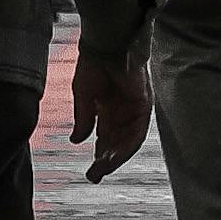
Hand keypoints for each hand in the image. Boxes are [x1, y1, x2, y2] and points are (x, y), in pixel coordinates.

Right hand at [69, 42, 155, 181]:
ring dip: (116, 156)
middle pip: (117, 143)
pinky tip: (115, 155)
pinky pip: (138, 131)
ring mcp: (134, 110)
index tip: (91, 172)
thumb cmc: (93, 64)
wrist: (106, 44)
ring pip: (128, 141)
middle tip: (94, 175)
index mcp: (108, 109)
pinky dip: (127, 145)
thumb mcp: (83, 95)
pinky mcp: (144, 105)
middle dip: (106, 160)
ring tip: (102, 168)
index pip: (105, 138)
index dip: (99, 155)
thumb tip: (76, 141)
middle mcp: (123, 112)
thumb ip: (83, 118)